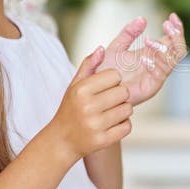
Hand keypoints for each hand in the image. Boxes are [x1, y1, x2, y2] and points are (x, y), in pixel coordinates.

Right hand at [48, 46, 132, 160]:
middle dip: (120, 96)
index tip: (105, 88)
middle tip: (108, 101)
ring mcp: (95, 125)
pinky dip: (123, 125)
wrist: (61, 140)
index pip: (115, 75)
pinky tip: (110, 125)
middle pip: (124, 92)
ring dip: (122, 111)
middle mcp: (88, 107)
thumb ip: (89, 65)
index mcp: (81, 90)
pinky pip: (127, 126)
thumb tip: (101, 48)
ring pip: (128, 109)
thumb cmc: (71, 108)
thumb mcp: (75, 85)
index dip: (113, 81)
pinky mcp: (103, 140)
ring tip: (109, 113)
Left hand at [98, 13, 187, 105]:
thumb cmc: (105, 72)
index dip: (176, 28)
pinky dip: (156, 62)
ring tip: (149, 39)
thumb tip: (142, 19)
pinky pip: (161, 73)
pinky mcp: (151, 88)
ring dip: (164, 47)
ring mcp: (156, 76)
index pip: (172, 40)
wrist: (95, 92)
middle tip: (167, 24)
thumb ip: (128, 34)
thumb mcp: (116, 47)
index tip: (171, 16)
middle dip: (176, 35)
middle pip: (178, 49)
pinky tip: (145, 54)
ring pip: (173, 60)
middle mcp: (158, 64)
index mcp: (152, 54)